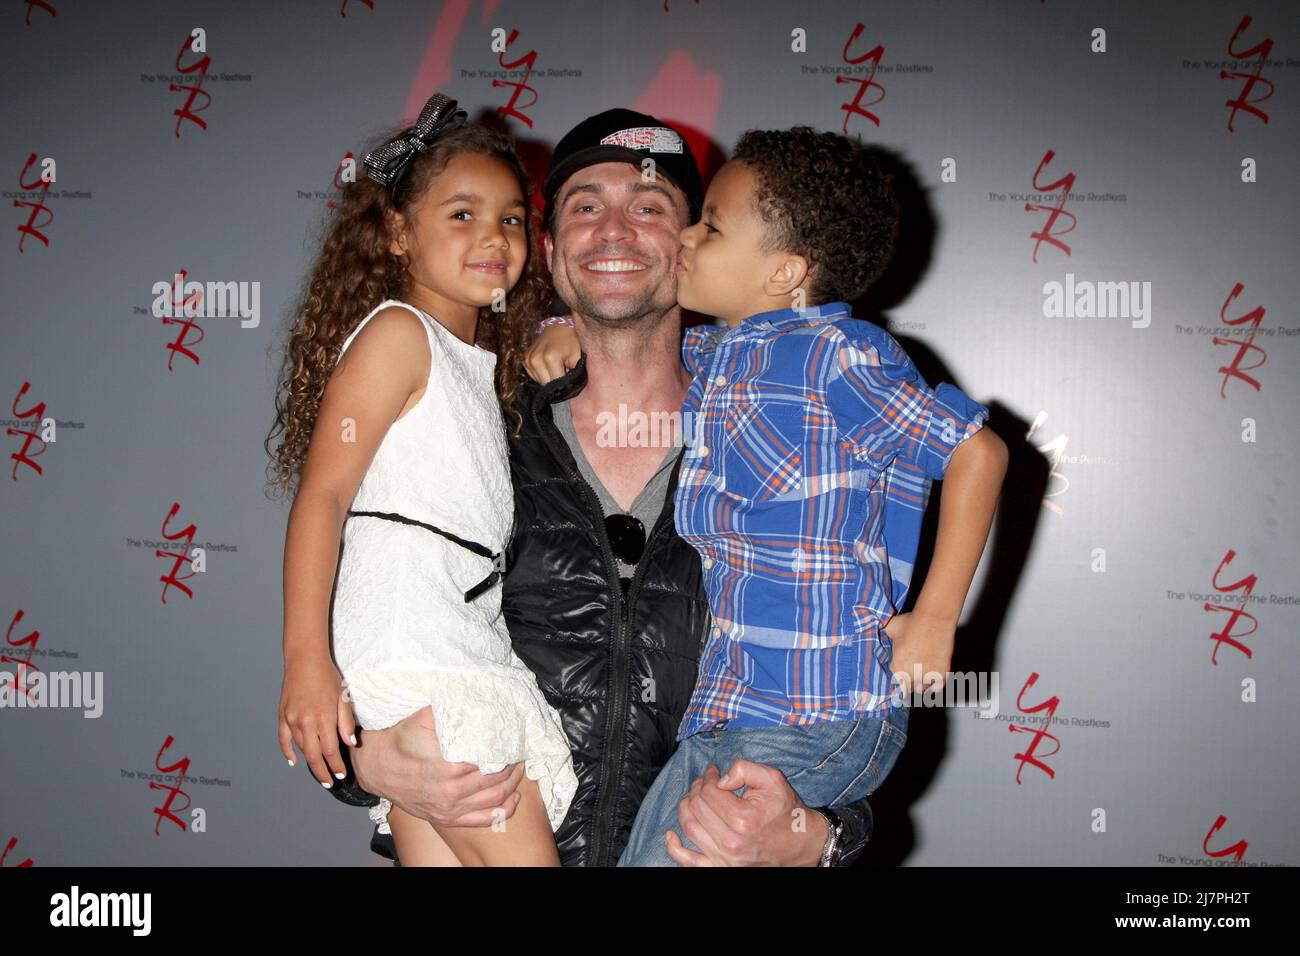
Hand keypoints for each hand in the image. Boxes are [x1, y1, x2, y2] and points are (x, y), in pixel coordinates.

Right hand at [278, 653, 355, 786]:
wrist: (305, 660)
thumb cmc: (327, 677)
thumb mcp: (343, 697)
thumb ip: (346, 722)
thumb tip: (350, 743)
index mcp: (324, 717)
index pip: (331, 750)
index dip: (335, 765)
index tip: (340, 774)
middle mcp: (307, 721)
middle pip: (314, 756)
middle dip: (322, 772)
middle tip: (328, 782)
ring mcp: (292, 719)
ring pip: (301, 748)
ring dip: (310, 761)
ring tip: (319, 769)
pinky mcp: (283, 716)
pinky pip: (283, 739)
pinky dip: (288, 752)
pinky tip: (294, 761)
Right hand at [349, 705, 525, 827]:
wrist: (376, 767)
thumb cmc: (401, 740)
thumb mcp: (422, 717)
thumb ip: (451, 709)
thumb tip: (477, 699)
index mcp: (448, 764)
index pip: (491, 757)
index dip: (506, 747)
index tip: (513, 738)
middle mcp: (451, 789)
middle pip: (497, 777)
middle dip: (513, 763)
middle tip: (519, 751)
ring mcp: (449, 808)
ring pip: (495, 798)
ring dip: (513, 783)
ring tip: (518, 769)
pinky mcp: (446, 819)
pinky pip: (483, 820)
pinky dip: (503, 811)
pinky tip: (513, 799)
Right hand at [523, 321, 580, 383]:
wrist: (559, 326)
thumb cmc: (571, 341)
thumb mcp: (577, 357)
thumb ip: (573, 374)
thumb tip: (566, 389)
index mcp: (549, 358)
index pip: (556, 383)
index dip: (564, 383)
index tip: (569, 375)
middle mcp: (535, 359)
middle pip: (546, 384)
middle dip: (556, 381)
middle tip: (563, 370)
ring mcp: (528, 359)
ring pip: (539, 381)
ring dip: (548, 377)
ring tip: (555, 366)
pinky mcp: (524, 359)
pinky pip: (533, 375)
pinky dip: (541, 373)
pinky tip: (547, 365)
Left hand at [664, 761, 828, 865]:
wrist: (803, 843)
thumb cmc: (786, 810)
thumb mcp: (773, 779)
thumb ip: (744, 768)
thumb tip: (721, 777)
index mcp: (743, 819)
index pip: (708, 792)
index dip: (707, 777)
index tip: (713, 772)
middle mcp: (731, 843)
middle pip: (696, 808)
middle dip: (696, 789)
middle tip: (706, 782)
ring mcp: (724, 860)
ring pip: (690, 828)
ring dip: (686, 808)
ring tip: (695, 798)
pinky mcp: (721, 869)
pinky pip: (689, 861)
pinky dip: (675, 848)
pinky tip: (671, 834)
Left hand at [884, 610, 956, 695]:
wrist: (933, 620)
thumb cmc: (911, 623)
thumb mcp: (891, 630)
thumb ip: (886, 639)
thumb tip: (884, 638)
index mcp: (897, 668)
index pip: (895, 680)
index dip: (897, 675)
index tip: (900, 672)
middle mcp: (912, 676)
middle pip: (907, 688)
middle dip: (907, 682)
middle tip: (909, 675)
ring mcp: (928, 677)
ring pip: (921, 690)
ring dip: (919, 685)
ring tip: (919, 678)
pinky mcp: (942, 675)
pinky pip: (936, 687)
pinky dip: (934, 685)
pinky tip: (931, 681)